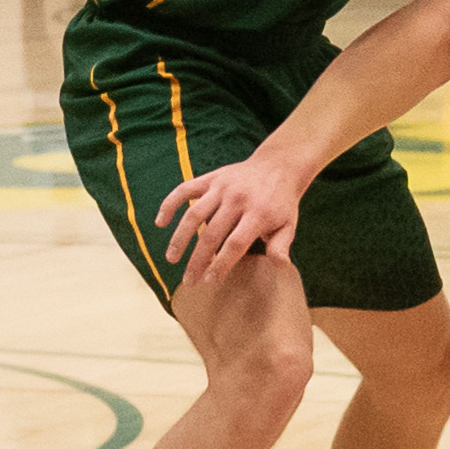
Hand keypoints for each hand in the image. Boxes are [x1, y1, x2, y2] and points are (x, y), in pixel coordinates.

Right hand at [158, 154, 306, 287]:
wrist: (280, 165)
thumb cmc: (282, 203)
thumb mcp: (289, 225)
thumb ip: (281, 246)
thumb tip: (279, 267)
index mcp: (259, 213)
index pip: (235, 244)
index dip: (220, 265)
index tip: (209, 282)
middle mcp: (238, 199)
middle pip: (211, 234)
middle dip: (198, 260)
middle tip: (188, 281)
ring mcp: (222, 186)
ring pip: (194, 214)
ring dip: (180, 238)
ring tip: (172, 258)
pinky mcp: (212, 178)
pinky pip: (185, 190)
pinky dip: (170, 204)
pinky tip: (161, 222)